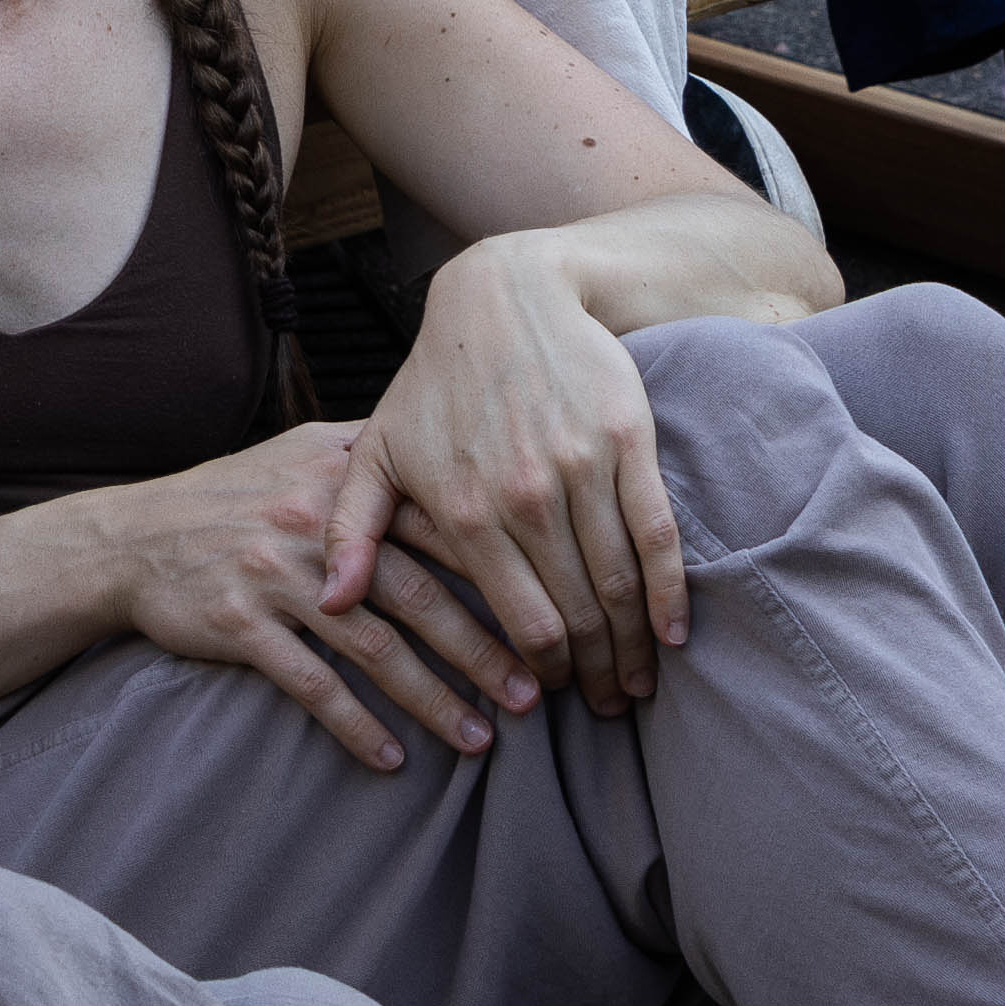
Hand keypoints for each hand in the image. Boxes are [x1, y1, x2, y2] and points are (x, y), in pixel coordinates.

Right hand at [84, 425, 498, 768]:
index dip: (500, 571)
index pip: (438, 524)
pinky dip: (355, 726)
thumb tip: (460, 463)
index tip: (548, 615)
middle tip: (534, 695)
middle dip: (484, 648)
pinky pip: (311, 684)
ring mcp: (274, 574)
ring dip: (433, 699)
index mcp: (342, 478)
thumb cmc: (230, 497)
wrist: (130, 538)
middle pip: (418, 593)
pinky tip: (392, 760)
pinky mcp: (239, 624)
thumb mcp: (299, 452)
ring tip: (480, 741)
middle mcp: (315, 524)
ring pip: (373, 647)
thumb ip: (373, 459)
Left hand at [341, 232, 689, 721]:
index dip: (541, 675)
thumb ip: (350, 531)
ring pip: (621, 585)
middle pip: (578, 616)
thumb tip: (330, 604)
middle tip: (605, 709)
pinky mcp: (627, 442)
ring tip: (638, 686)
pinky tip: (673, 636)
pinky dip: (672, 594)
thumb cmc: (432, 384)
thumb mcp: (375, 452)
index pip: (520, 624)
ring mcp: (580, 468)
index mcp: (465, 511)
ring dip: (635, 649)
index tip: (548, 702)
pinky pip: (658, 535)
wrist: (503, 296)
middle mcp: (525, 496)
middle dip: (595, 676)